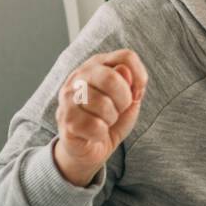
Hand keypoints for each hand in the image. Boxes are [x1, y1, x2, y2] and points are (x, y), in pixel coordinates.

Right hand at [53, 48, 148, 186]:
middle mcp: (79, 76)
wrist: (89, 149)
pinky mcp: (65, 119)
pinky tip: (95, 133)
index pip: (126, 56)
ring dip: (111, 119)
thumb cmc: (109, 119)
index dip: (140, 76)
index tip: (138, 93)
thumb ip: (131, 84)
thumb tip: (124, 71)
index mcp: (97, 65)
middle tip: (119, 110)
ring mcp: (68, 97)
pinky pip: (94, 125)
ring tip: (104, 121)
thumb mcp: (128, 100)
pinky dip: (101, 133)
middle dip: (124, 100)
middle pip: (112, 78)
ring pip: (103, 104)